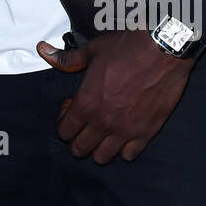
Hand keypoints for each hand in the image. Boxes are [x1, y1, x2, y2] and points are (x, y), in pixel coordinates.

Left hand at [37, 27, 193, 163]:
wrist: (162, 50)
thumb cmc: (126, 48)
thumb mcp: (92, 51)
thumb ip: (66, 59)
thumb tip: (43, 50)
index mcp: (86, 103)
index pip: (64, 131)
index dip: (64, 124)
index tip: (71, 113)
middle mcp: (103, 122)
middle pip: (80, 148)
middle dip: (77, 140)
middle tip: (83, 128)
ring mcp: (125, 130)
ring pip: (103, 157)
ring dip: (99, 149)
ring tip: (102, 136)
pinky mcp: (146, 132)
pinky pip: (129, 155)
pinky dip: (124, 150)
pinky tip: (124, 137)